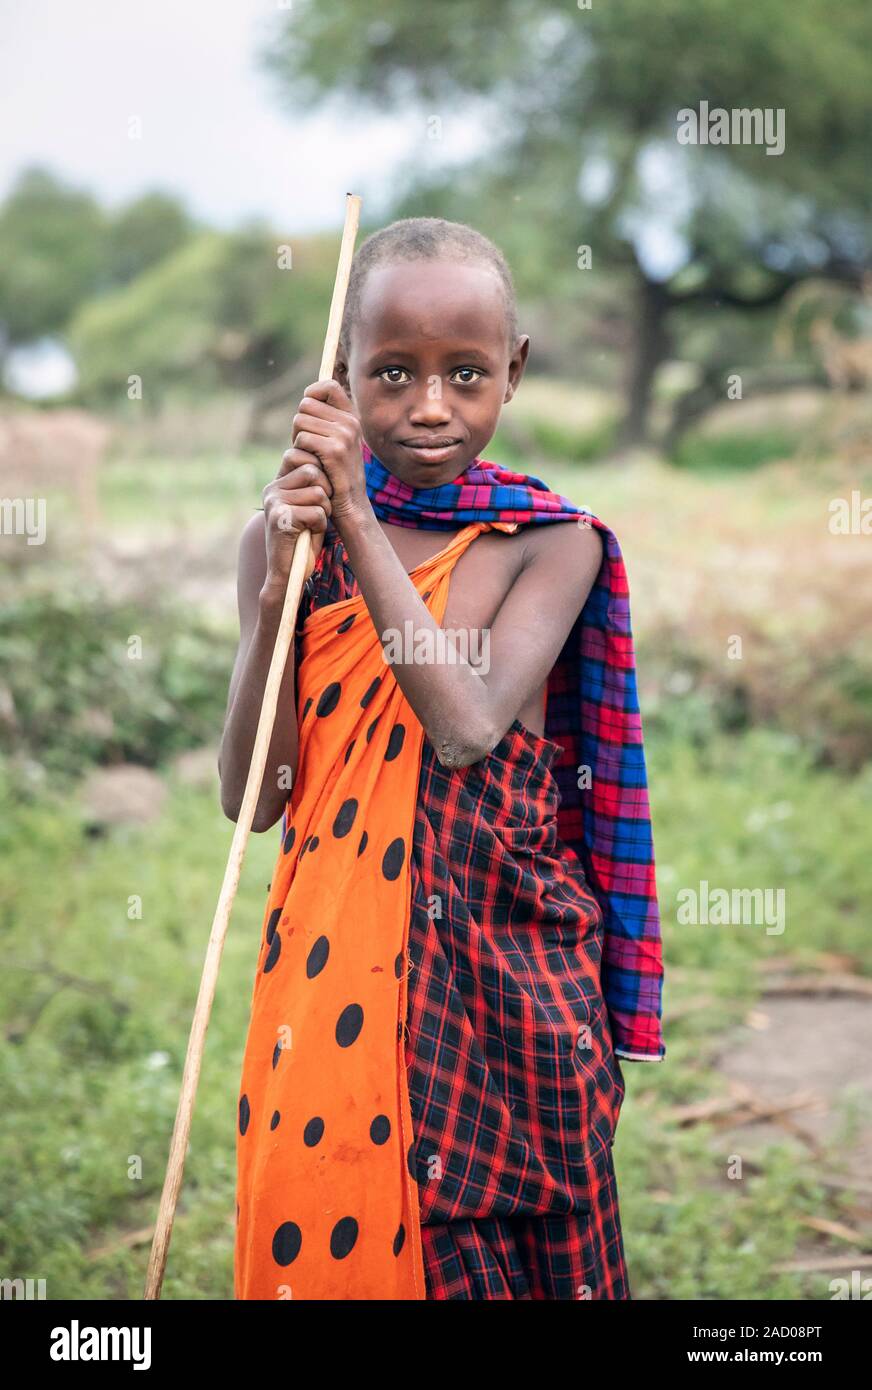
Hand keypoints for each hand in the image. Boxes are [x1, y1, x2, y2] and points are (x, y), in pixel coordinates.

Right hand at [260, 452, 332, 599]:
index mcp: (277, 482)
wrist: (288, 573)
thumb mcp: (308, 504)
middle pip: (313, 470)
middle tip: (318, 511)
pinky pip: (316, 511)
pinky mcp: (280, 519)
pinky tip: (308, 534)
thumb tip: (326, 454)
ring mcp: (273, 503)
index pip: (300, 453)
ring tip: (312, 524)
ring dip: (324, 510)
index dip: (319, 470)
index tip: (320, 493)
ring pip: (318, 492)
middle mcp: (272, 489)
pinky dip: (319, 525)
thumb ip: (312, 481)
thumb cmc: (303, 539)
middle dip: (325, 491)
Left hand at [290, 379, 366, 522]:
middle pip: (306, 405)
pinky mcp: (334, 450)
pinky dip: (300, 452)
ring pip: (300, 421)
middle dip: (300, 423)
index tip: (309, 411)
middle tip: (307, 444)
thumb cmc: (337, 474)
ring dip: (298, 439)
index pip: (328, 386)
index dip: (312, 393)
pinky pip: (302, 439)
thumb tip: (308, 395)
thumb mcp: (338, 442)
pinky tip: (312, 464)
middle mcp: (350, 422)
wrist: (351, 505)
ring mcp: (344, 435)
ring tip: (311, 456)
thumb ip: (327, 419)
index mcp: (352, 417)